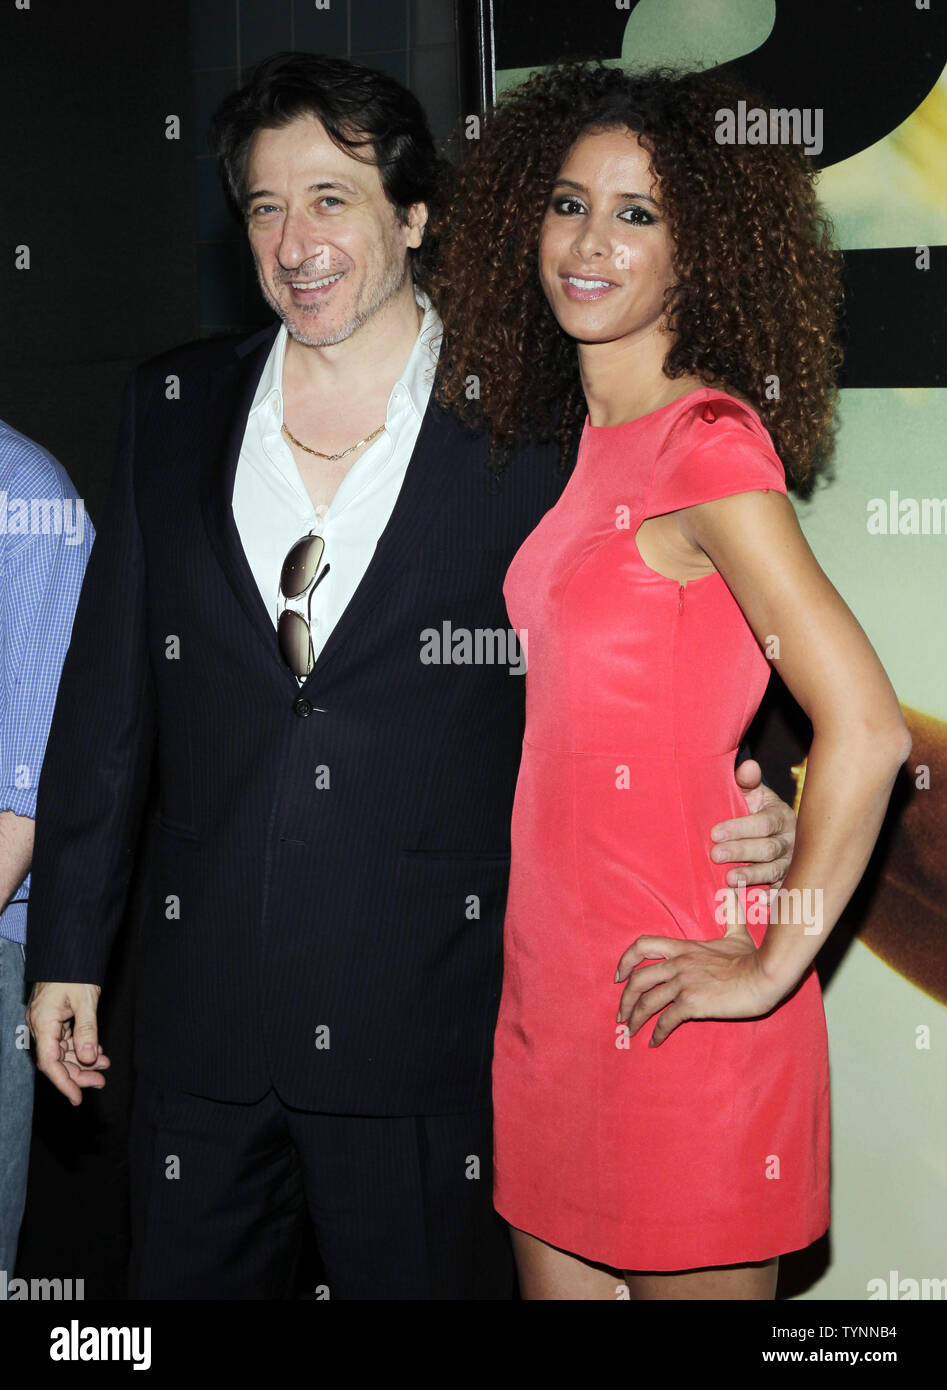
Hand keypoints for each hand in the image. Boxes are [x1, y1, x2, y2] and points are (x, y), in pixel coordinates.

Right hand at [26, 982, 109, 1105]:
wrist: (69, 949)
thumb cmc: (74, 970)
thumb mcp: (85, 1000)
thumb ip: (87, 1029)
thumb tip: (88, 1057)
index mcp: (43, 1023)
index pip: (50, 1063)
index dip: (64, 1083)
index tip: (77, 1098)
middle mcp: (41, 1025)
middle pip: (57, 1060)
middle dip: (79, 1073)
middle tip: (101, 1081)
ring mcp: (47, 1021)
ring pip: (62, 1051)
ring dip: (83, 1060)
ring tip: (104, 1065)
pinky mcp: (55, 1017)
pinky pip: (66, 1039)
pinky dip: (81, 1046)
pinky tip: (97, 1050)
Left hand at [615, 885, 780, 1045]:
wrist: (764, 976)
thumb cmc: (752, 957)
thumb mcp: (737, 933)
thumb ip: (730, 913)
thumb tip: (733, 888)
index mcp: (683, 949)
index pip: (643, 946)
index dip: (625, 960)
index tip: (618, 975)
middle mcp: (677, 965)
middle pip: (638, 980)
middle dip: (624, 999)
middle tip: (621, 1014)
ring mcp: (683, 984)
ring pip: (647, 1002)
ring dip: (635, 1018)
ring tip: (630, 1031)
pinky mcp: (692, 1003)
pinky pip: (666, 1020)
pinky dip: (657, 1033)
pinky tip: (654, 1042)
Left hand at [709, 758, 795, 887]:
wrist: (774, 833)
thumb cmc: (756, 812)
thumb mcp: (753, 794)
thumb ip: (746, 782)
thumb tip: (748, 766)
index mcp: (781, 817)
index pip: (762, 823)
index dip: (739, 828)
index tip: (714, 833)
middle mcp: (790, 841)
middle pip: (767, 849)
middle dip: (740, 852)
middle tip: (715, 855)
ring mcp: (791, 864)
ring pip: (774, 872)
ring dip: (752, 876)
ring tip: (729, 880)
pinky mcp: (788, 883)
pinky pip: (783, 893)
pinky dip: (771, 899)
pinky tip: (757, 902)